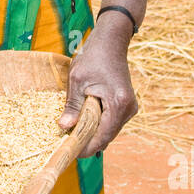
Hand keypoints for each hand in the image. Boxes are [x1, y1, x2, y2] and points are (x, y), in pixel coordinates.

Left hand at [58, 14, 138, 156]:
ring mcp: (129, 108)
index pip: (102, 136)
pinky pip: (110, 122)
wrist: (111, 41)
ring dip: (92, 134)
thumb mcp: (77, 81)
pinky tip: (82, 125)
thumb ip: (72, 106)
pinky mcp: (125, 105)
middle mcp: (128, 109)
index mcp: (119, 104)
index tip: (70, 152)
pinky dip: (97, 125)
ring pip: (109, 130)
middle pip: (107, 136)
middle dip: (88, 142)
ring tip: (71, 136)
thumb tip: (64, 128)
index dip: (86, 147)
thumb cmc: (93, 56)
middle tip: (67, 146)